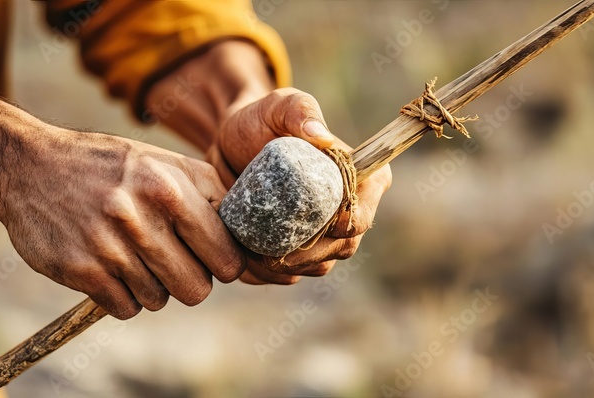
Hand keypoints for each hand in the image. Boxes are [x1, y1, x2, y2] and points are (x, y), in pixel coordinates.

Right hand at [0, 95, 244, 318]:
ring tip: (133, 255)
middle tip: (172, 260)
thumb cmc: (107, 165)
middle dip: (189, 280)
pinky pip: (125, 308)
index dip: (224, 262)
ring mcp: (108, 245)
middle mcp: (141, 216)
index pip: (226, 254)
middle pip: (196, 288)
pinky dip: (123, 296)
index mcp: (169, 187)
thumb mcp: (159, 161)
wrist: (27, 166)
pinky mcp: (81, 270)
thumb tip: (253, 230)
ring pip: (159, 300)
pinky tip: (110, 267)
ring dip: (152, 286)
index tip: (213, 257)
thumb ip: (207, 191)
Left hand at [211, 88, 392, 284]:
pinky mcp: (300, 250)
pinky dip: (269, 273)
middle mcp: (350, 209)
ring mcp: (326, 234)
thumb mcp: (279, 106)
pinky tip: (246, 259)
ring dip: (287, 268)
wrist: (230, 144)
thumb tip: (319, 136)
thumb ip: (299, 110)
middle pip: (342, 247)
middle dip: (308, 256)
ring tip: (253, 254)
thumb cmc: (262, 118)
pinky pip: (291, 274)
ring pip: (318, 266)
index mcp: (362, 177)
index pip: (363, 213)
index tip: (307, 227)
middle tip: (268, 251)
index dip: (343, 228)